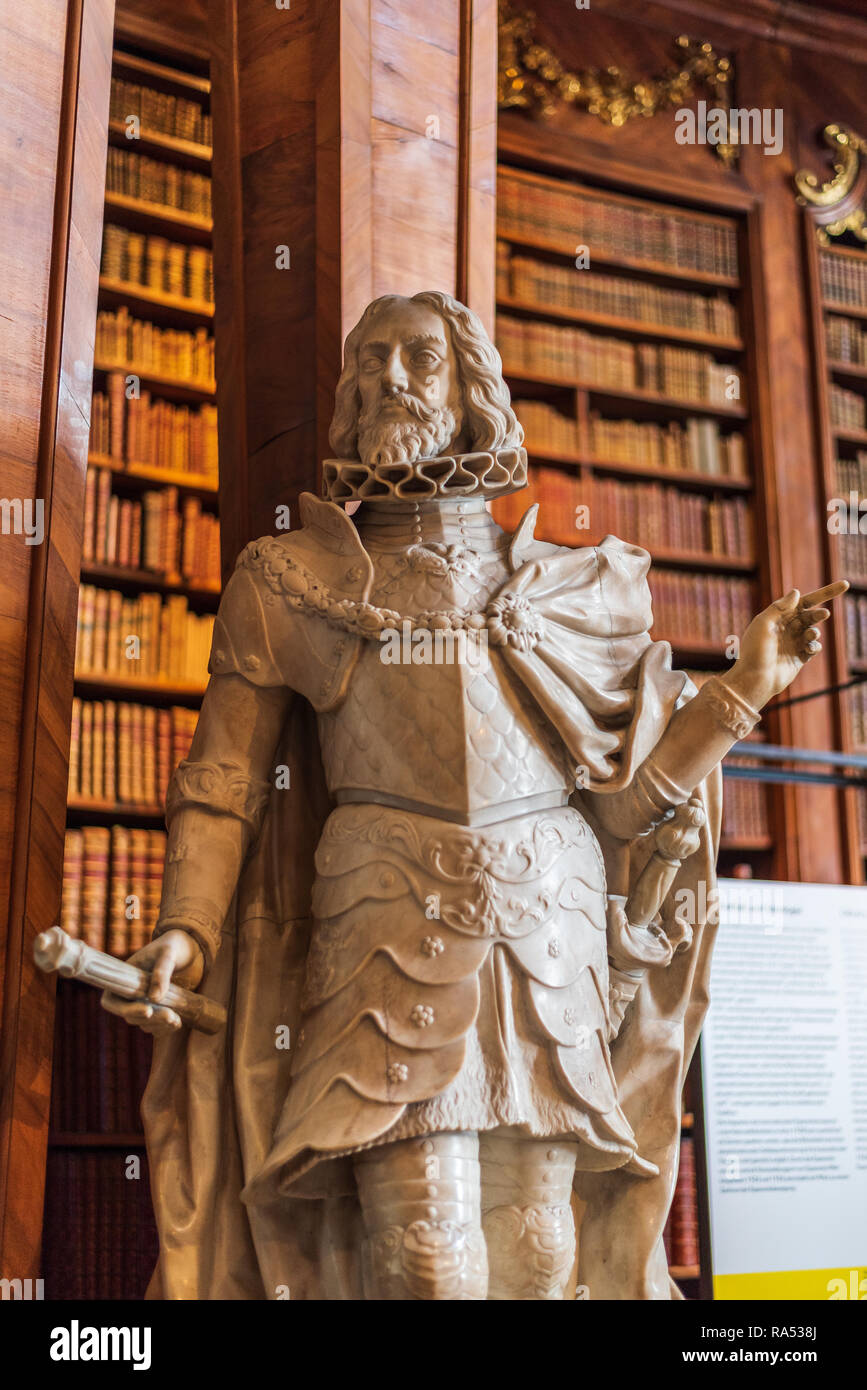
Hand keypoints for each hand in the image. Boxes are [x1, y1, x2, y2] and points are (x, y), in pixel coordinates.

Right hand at [101, 929, 203, 1035]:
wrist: (181, 950)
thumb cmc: (170, 946)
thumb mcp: (168, 953)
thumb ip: (161, 972)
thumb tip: (154, 998)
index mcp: (120, 978)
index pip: (110, 1002)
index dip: (124, 1010)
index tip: (147, 1010)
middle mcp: (126, 994)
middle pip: (129, 1016)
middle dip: (150, 1019)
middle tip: (171, 1016)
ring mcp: (138, 1003)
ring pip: (142, 1023)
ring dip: (158, 1025)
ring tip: (177, 1020)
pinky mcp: (153, 1010)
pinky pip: (153, 1025)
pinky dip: (164, 1028)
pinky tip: (177, 1022)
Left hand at [723, 581, 847, 710]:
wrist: (754, 680)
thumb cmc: (754, 651)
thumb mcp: (763, 625)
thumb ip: (779, 608)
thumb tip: (797, 592)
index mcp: (777, 617)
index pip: (803, 601)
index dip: (823, 593)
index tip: (844, 585)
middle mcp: (786, 628)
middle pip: (811, 614)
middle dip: (820, 613)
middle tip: (824, 614)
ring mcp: (793, 642)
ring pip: (813, 631)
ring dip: (814, 632)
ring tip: (809, 636)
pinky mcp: (799, 657)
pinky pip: (814, 647)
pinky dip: (814, 646)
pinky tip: (808, 649)